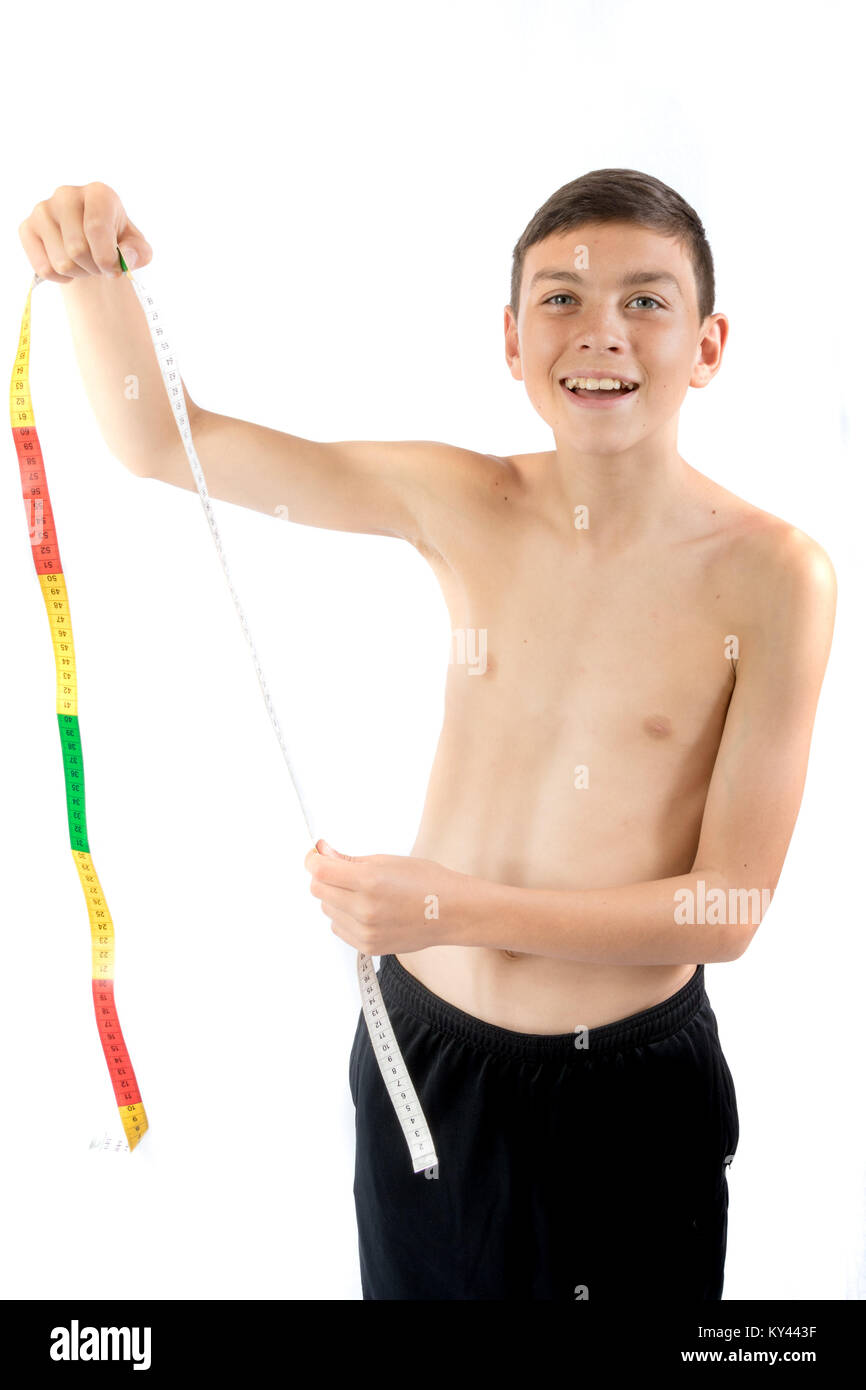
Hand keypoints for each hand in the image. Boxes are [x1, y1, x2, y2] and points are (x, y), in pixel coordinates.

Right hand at [18, 182, 152, 283]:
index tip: (114, 268)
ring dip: (79, 274)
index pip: (96, 228)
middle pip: (77, 249)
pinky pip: (44, 268)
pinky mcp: (27, 228)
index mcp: (98, 193)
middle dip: (94, 268)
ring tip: (85, 263)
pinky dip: (60, 278)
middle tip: (100, 266)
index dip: (107, 258)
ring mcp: (43, 210)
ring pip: (62, 263)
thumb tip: (123, 257)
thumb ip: (138, 253)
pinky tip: (68, 267)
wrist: (92, 244)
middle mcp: (67, 194)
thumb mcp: (136, 248)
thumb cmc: (117, 242)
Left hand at [303, 839, 463, 953]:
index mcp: (369, 882)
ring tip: (362, 893)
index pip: (320, 871)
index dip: (312, 859)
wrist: (452, 912)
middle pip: (319, 890)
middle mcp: (364, 909)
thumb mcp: (387, 860)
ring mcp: (365, 931)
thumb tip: (321, 853)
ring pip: (327, 909)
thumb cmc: (425, 880)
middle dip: (324, 877)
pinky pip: (338, 928)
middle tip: (342, 871)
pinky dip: (344, 917)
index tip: (315, 854)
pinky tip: (366, 910)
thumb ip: (349, 860)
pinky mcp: (368, 946)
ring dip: (335, 898)